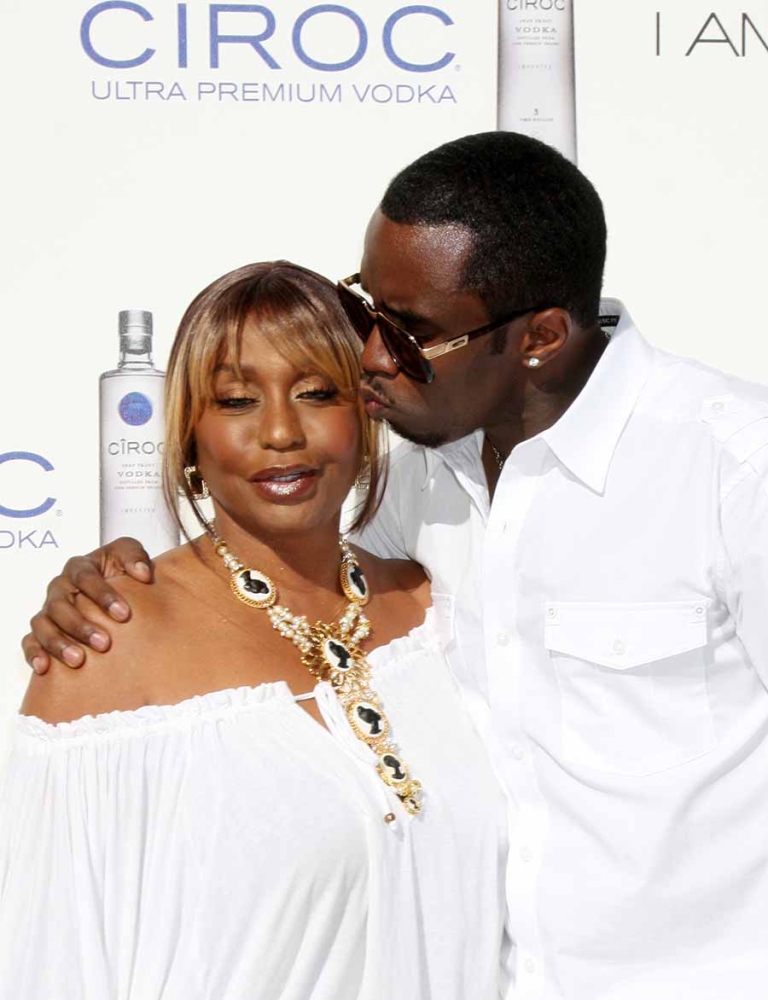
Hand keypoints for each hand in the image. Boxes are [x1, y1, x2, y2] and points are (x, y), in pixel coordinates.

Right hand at [22, 537, 152, 673]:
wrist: (115, 589)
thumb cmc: (119, 571)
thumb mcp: (128, 554)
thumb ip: (135, 557)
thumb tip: (143, 574)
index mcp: (79, 568)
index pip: (85, 577)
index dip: (102, 595)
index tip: (123, 614)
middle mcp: (59, 588)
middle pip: (60, 605)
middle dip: (81, 625)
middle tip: (104, 643)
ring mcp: (48, 610)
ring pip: (43, 625)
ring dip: (58, 643)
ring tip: (78, 660)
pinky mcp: (40, 630)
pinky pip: (30, 641)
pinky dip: (34, 654)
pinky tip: (45, 668)